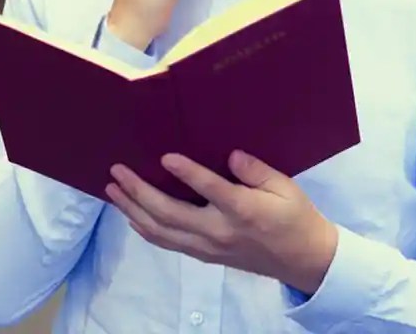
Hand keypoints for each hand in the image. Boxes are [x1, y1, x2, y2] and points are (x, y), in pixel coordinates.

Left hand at [106, 150, 337, 294]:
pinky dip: (145, 229)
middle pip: (170, 213)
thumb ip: (257, 170)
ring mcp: (208, 247)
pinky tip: (132, 215)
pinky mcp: (204, 255)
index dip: (187, 172)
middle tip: (117, 172)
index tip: (165, 156)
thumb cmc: (295, 217)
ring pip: (161, 231)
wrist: (302, 259)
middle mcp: (219, 231)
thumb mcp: (285, 187)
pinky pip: (168, 243)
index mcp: (242, 210)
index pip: (209, 189)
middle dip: (138, 192)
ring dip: (133, 210)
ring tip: (113, 190)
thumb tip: (231, 155)